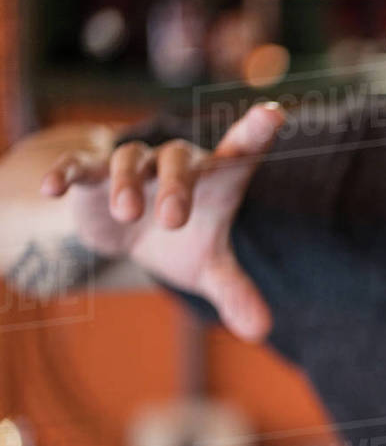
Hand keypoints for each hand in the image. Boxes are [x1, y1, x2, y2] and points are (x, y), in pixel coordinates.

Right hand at [40, 103, 286, 340]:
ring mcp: (134, 167)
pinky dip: (66, 173)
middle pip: (180, 160)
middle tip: (173, 220)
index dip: (256, 133)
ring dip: (127, 183)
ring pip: (129, 160)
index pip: (240, 152)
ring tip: (128, 215)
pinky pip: (79, 166)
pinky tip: (52, 188)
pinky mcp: (93, 176)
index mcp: (216, 179)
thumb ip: (237, 292)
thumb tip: (261, 331)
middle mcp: (177, 164)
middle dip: (178, 186)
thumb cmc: (182, 241)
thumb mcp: (209, 268)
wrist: (130, 237)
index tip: (274, 114)